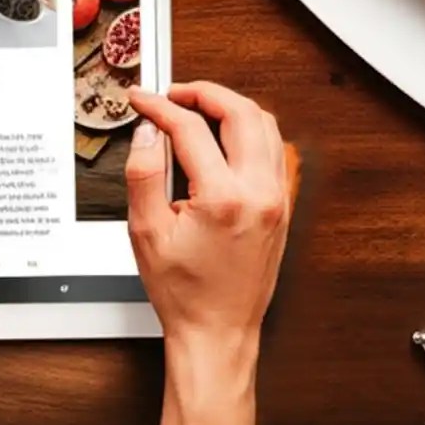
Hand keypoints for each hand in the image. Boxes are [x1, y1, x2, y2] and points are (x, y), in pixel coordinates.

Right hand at [125, 82, 299, 424]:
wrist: (217, 331)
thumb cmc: (184, 293)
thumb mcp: (146, 232)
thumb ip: (143, 173)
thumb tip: (148, 132)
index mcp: (224, 199)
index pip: (190, 129)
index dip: (160, 106)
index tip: (142, 100)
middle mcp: (259, 194)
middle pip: (240, 111)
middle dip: (203, 93)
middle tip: (173, 93)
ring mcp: (277, 200)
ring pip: (265, 125)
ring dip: (231, 107)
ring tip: (196, 109)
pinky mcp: (282, 207)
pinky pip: (272, 150)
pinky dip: (248, 131)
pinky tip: (223, 138)